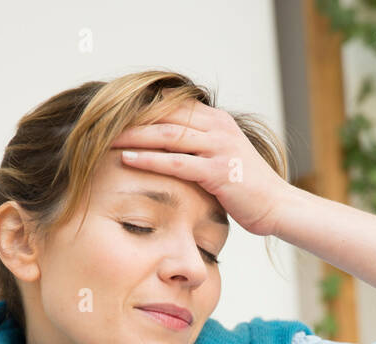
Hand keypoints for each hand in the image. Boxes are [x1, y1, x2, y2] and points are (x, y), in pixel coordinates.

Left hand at [109, 101, 293, 237]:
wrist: (276, 206)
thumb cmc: (246, 188)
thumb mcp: (221, 158)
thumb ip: (198, 148)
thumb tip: (168, 147)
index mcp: (217, 120)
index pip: (171, 105)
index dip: (141, 109)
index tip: (112, 115)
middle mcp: (217, 127)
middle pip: (164, 115)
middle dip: (131, 120)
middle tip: (99, 123)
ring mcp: (218, 146)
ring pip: (166, 134)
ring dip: (133, 136)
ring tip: (105, 139)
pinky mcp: (217, 169)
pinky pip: (176, 161)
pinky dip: (149, 159)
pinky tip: (127, 159)